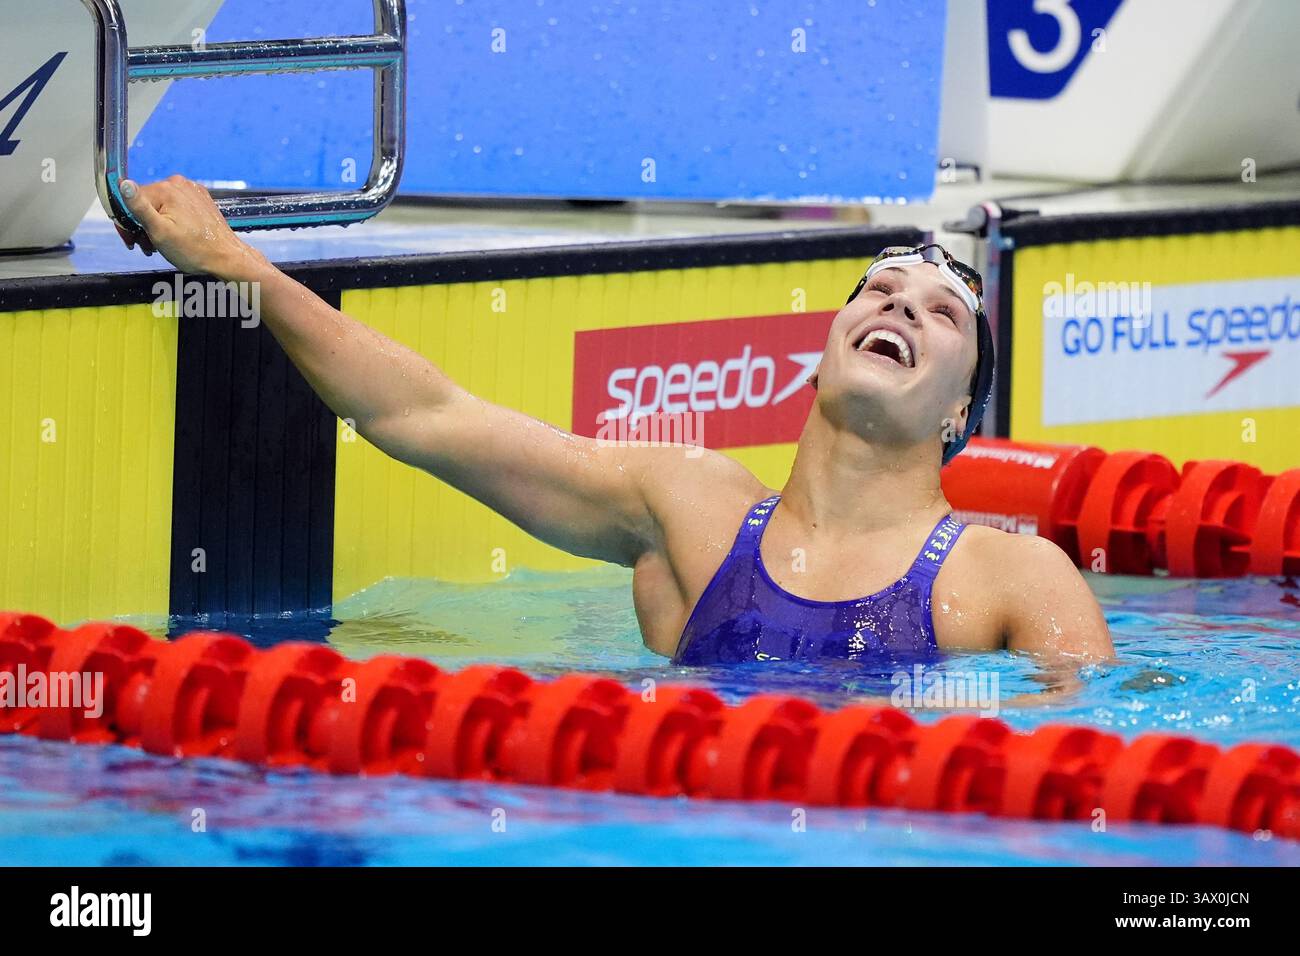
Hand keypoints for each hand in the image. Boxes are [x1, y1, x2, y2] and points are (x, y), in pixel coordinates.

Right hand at [118, 175, 268, 280]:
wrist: (226, 257)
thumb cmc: (195, 250)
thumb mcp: (159, 231)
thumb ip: (138, 207)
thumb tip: (122, 183)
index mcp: (165, 189)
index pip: (131, 200)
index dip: (127, 223)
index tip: (131, 240)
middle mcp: (178, 184)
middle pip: (147, 202)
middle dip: (142, 225)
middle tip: (147, 246)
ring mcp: (191, 191)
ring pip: (161, 205)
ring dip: (156, 224)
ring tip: (160, 244)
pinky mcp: (199, 199)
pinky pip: (176, 206)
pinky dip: (171, 220)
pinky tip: (174, 236)